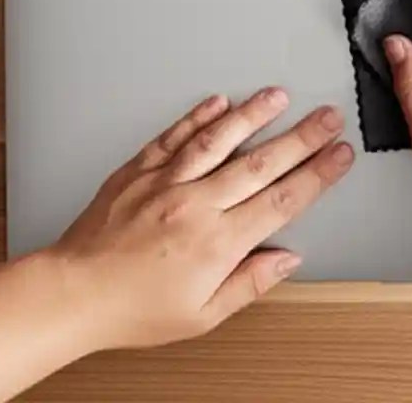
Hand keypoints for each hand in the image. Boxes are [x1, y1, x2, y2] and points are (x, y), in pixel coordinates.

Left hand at [47, 87, 353, 349]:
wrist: (72, 294)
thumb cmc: (132, 308)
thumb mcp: (203, 315)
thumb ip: (251, 283)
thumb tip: (287, 259)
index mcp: (217, 243)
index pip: (282, 200)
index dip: (317, 174)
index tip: (339, 155)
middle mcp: (195, 205)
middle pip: (261, 163)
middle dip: (301, 137)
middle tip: (327, 117)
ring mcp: (165, 183)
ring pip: (218, 140)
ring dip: (253, 115)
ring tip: (280, 96)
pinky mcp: (138, 171)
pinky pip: (173, 137)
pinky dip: (197, 117)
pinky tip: (219, 102)